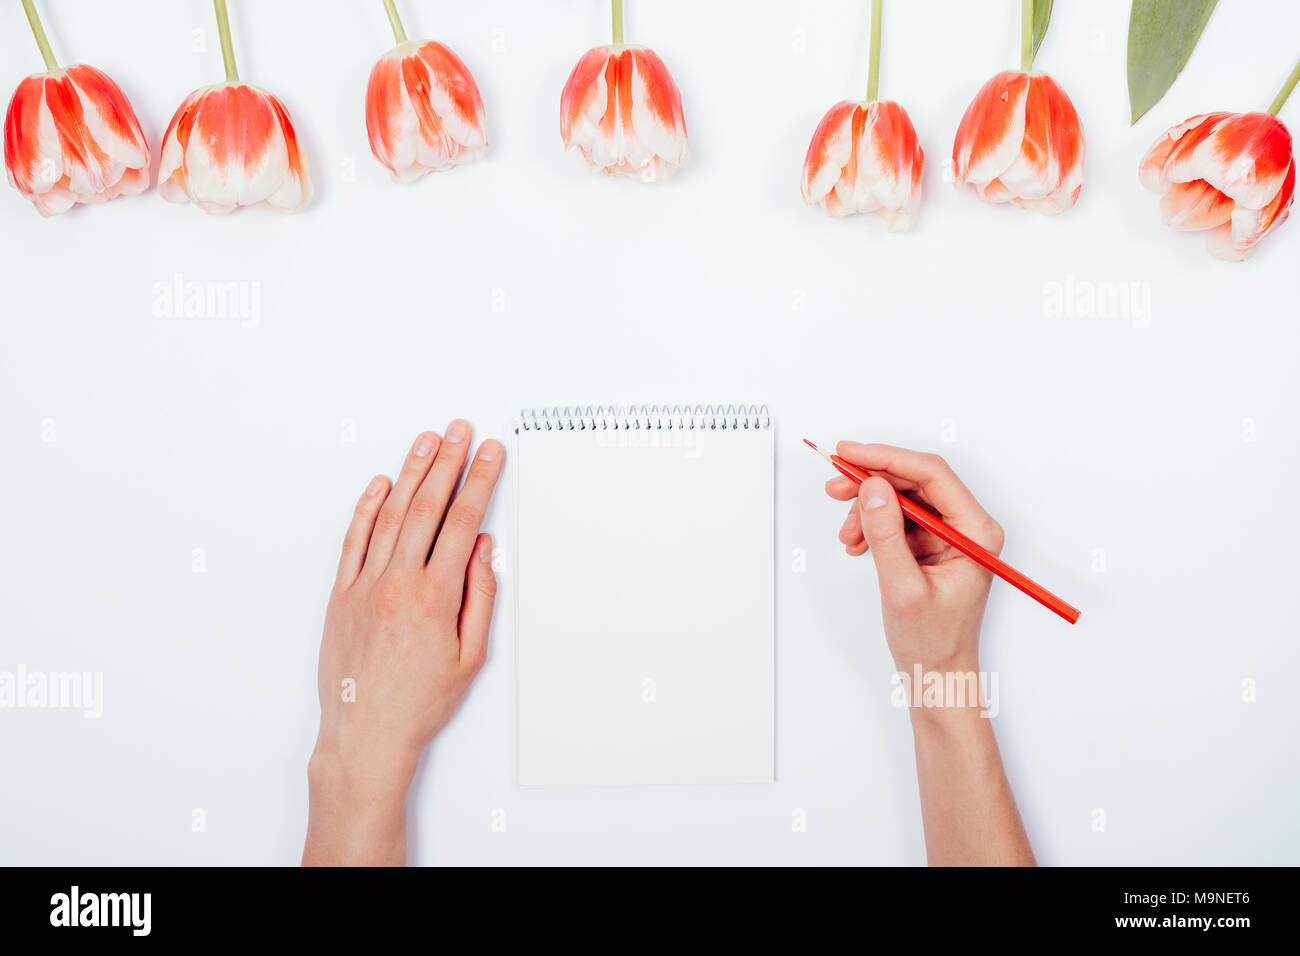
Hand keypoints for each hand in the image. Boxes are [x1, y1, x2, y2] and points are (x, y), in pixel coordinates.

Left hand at [303, 421, 503, 865]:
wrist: (366, 735)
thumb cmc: (420, 702)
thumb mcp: (471, 656)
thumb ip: (480, 597)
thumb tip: (483, 551)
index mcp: (435, 596)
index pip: (463, 521)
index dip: (480, 480)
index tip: (490, 453)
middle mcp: (398, 582)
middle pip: (427, 506)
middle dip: (448, 462)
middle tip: (460, 431)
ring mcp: (365, 586)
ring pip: (390, 515)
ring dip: (410, 473)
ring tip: (427, 442)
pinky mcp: (340, 596)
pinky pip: (354, 540)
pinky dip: (366, 508)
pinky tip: (380, 484)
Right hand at [826, 442, 1032, 864]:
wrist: (936, 674)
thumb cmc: (932, 642)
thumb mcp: (902, 588)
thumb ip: (885, 535)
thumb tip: (871, 487)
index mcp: (976, 532)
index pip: (931, 475)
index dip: (887, 458)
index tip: (849, 454)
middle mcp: (966, 526)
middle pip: (914, 481)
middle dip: (871, 482)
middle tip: (833, 484)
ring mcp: (948, 534)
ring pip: (900, 497)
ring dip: (867, 509)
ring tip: (847, 535)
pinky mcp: (929, 544)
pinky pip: (896, 518)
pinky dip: (871, 525)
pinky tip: (857, 544)